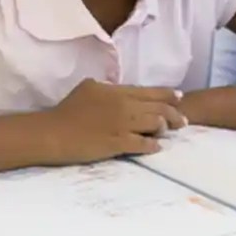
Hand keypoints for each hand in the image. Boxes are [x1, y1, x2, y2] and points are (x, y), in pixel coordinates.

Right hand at [36, 79, 187, 164]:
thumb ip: (107, 88)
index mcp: (117, 91)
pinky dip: (152, 146)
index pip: (150, 91)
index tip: (179, 98)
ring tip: (167, 133)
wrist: (53, 132)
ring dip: (165, 129)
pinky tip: (156, 147)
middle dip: (174, 114)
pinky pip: (143, 144)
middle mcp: (124, 105)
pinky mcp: (117, 143)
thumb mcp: (88, 89)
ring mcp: (122, 124)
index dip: (168, 95)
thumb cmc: (67, 111)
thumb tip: (116, 88)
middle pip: (158, 108)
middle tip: (183, 121)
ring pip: (155, 124)